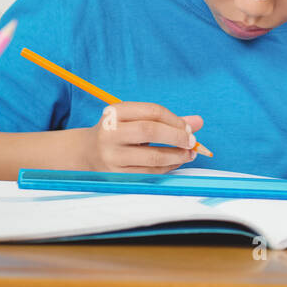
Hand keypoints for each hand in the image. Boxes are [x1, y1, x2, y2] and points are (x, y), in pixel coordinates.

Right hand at [79, 102, 203, 172]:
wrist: (87, 153)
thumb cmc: (120, 132)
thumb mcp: (137, 119)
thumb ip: (168, 119)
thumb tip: (199, 121)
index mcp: (115, 112)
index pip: (152, 111)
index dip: (175, 120)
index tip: (189, 128)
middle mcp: (110, 132)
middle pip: (150, 131)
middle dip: (177, 137)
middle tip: (192, 141)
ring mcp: (111, 155)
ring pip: (152, 156)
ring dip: (176, 155)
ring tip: (189, 154)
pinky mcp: (115, 175)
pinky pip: (148, 172)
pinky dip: (167, 167)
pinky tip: (175, 162)